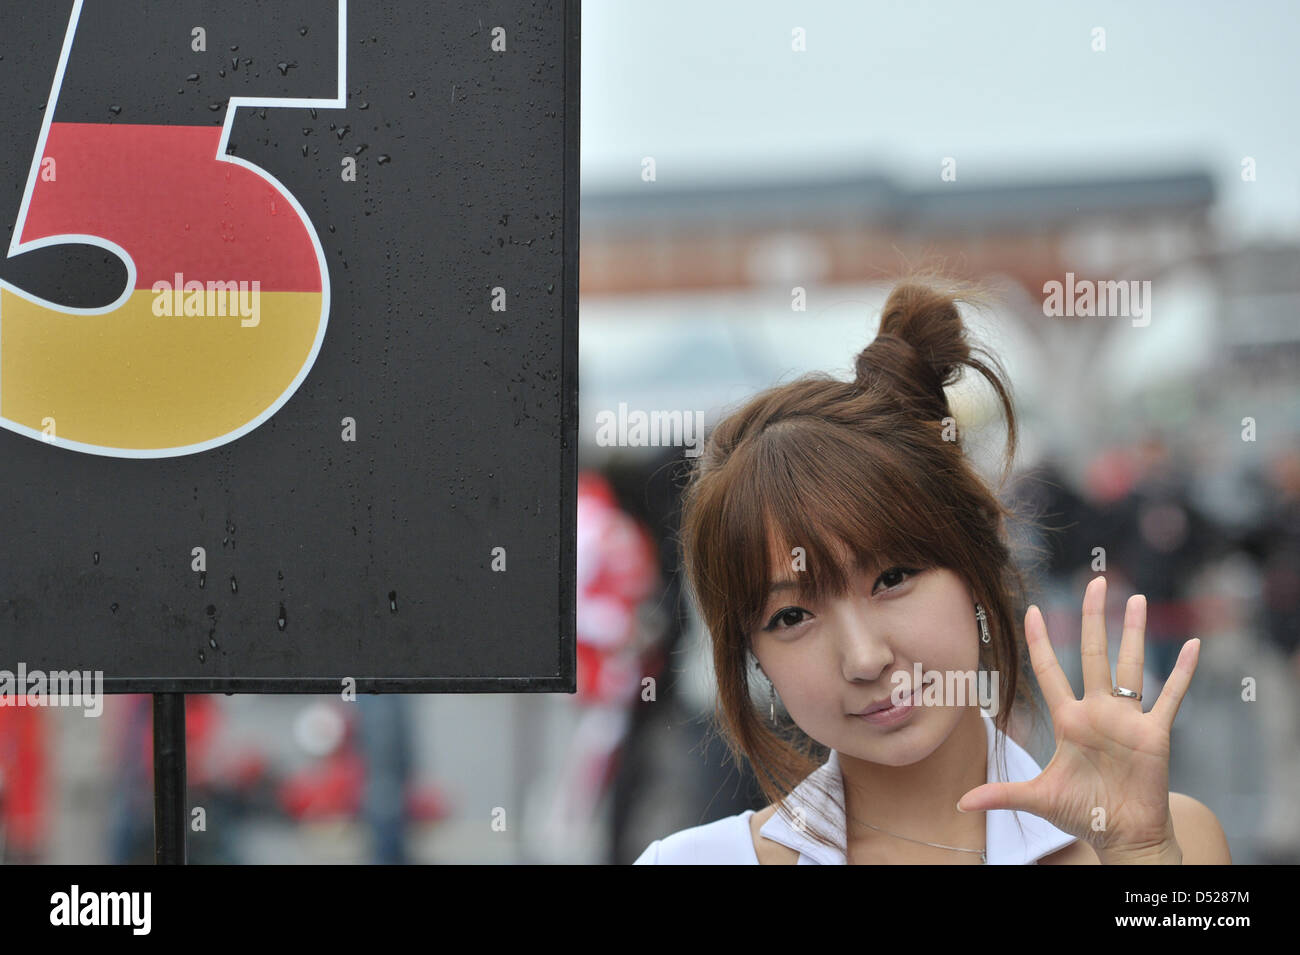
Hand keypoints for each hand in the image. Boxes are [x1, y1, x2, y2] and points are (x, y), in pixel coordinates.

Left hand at [956, 576, 1200, 861]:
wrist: (1124, 836)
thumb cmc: (1083, 814)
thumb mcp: (1039, 799)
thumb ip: (1002, 794)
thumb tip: (961, 803)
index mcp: (1069, 721)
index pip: (1049, 671)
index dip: (1041, 640)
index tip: (1034, 608)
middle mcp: (1098, 711)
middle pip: (1093, 654)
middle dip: (1093, 618)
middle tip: (1095, 581)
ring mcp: (1128, 720)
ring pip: (1132, 666)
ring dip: (1134, 633)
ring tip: (1135, 599)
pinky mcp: (1155, 734)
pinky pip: (1172, 696)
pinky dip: (1183, 672)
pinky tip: (1193, 646)